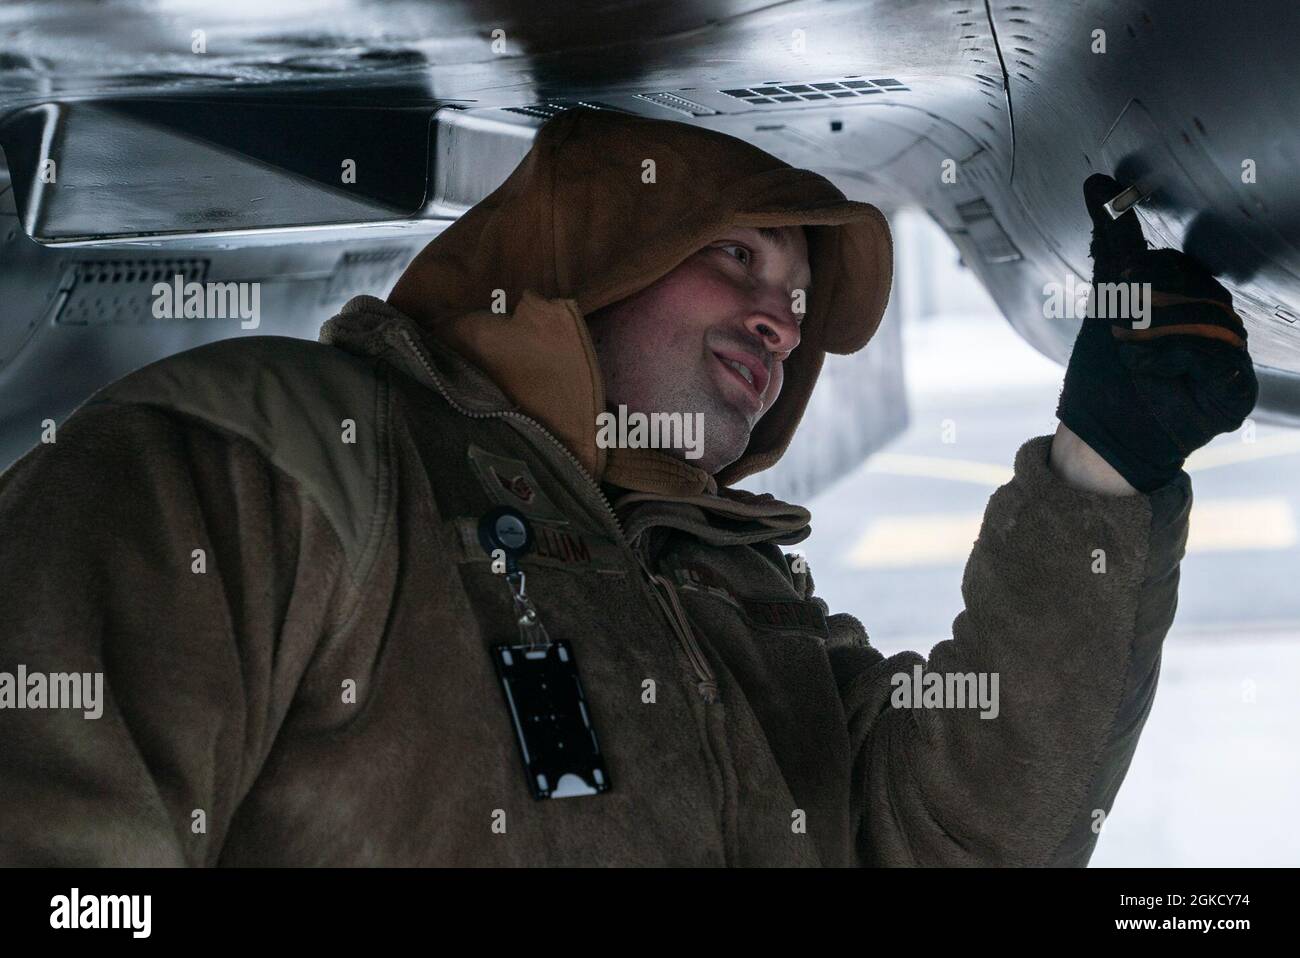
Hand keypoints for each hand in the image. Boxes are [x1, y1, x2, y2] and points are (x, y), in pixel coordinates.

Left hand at [1054, 173, 1258, 492]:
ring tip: (1132, 355)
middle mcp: (1216, 318)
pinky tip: (1152, 371)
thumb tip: (1096, 182)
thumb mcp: (1106, 295)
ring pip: (1202, 320)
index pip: (1173, 264)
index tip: (1117, 297)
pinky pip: (1216, 358)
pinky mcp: (1236, 388)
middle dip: (1145, 309)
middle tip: (1121, 334)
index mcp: (1190, 294)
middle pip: (1190, 289)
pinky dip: (1174, 361)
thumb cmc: (1109, 365)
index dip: (1140, 278)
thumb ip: (1111, 239)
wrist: (1105, 430)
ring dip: (1154, 337)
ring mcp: (1231, 352)